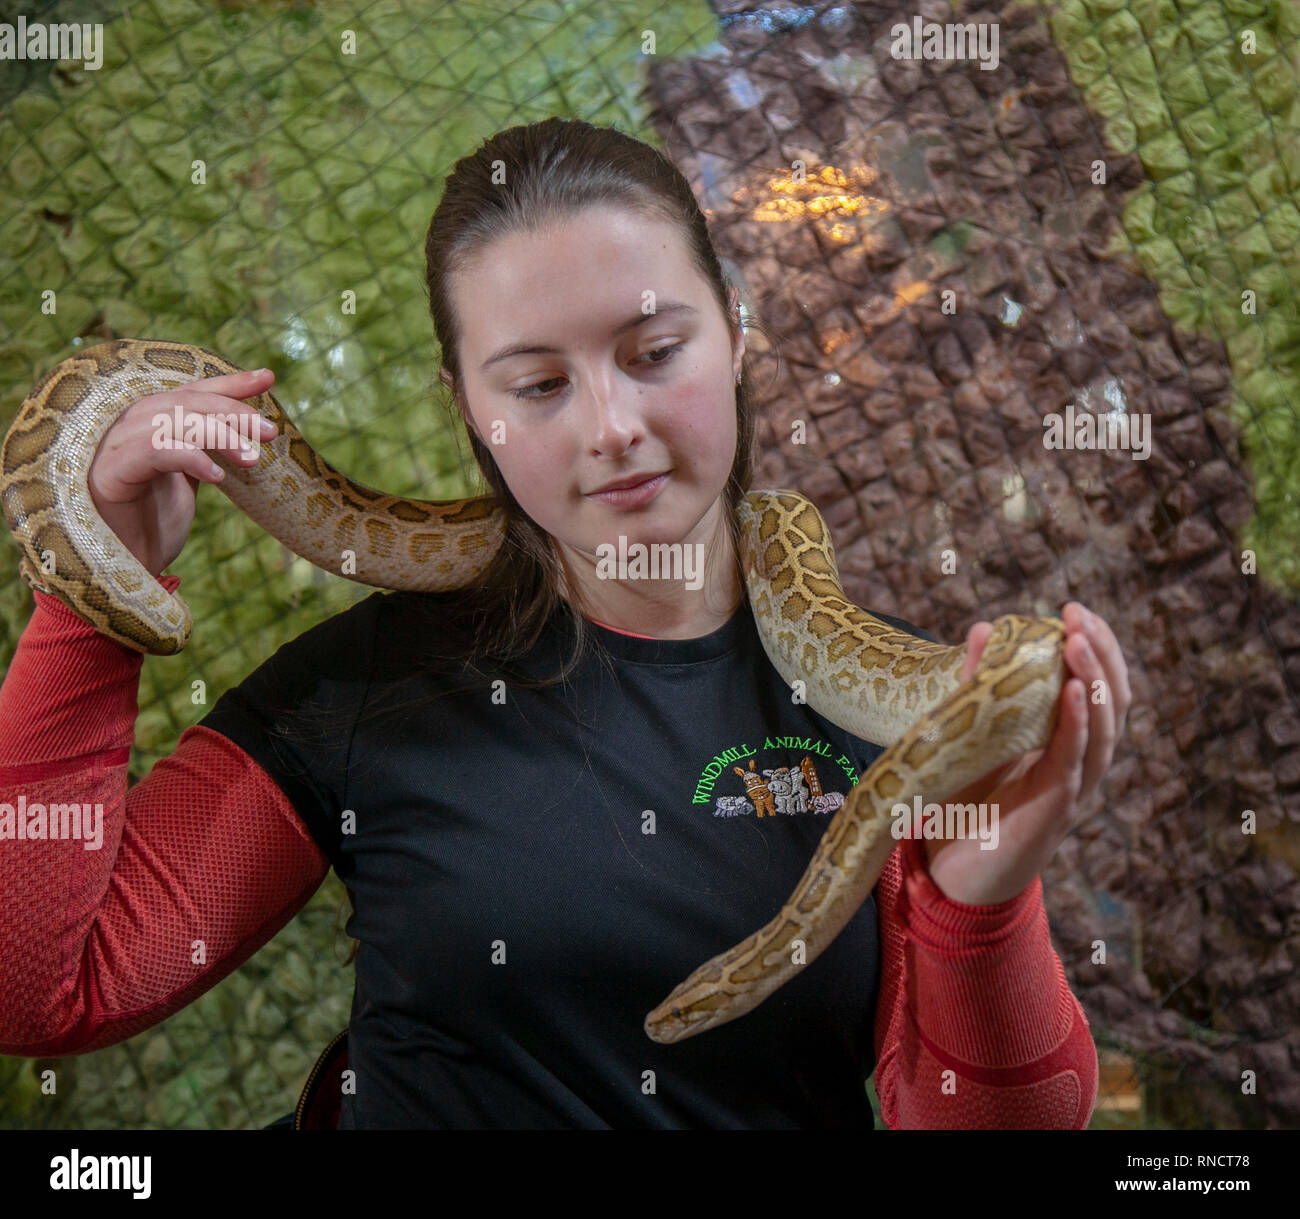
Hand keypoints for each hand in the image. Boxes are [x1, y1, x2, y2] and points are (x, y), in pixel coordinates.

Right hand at [87, 367, 277, 577]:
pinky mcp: (109, 474)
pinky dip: (189, 456)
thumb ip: (202, 449)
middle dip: (232, 411)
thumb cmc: (153, 526)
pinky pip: (153, 451)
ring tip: (252, 458)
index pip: (191, 392)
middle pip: (184, 401)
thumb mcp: (186, 481)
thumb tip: (242, 429)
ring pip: (170, 420)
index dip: (229, 382)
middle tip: (270, 431)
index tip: (268, 378)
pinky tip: (217, 476)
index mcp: (147, 425)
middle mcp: (127, 428)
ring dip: (218, 434)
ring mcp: (113, 448)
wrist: (126, 568)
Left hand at [919, 603, 1130, 905]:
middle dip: (1102, 654)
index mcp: (1065, 742)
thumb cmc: (965, 799)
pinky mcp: (1056, 808)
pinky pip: (1075, 762)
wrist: (952, 871)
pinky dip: (1079, 725)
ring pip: (1104, 731)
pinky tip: (1076, 693)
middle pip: (1113, 703)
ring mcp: (1073, 786)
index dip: (1096, 648)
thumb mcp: (969, 733)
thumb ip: (977, 684)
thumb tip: (983, 629)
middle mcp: (1079, 762)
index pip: (1099, 688)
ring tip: (1079, 642)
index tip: (1077, 610)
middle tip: (1080, 615)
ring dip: (1095, 682)